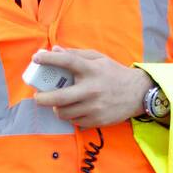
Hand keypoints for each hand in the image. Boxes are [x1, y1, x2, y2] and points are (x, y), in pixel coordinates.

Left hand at [30, 47, 152, 128]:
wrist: (137, 93)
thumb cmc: (113, 73)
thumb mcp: (98, 59)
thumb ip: (76, 55)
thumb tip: (54, 51)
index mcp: (92, 70)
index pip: (67, 62)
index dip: (49, 60)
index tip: (36, 58)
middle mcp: (92, 89)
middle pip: (59, 98)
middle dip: (42, 98)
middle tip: (37, 96)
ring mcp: (94, 107)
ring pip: (64, 113)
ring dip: (56, 109)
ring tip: (58, 103)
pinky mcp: (97, 120)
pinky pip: (75, 122)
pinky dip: (70, 116)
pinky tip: (74, 109)